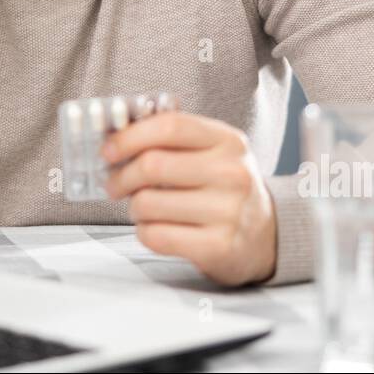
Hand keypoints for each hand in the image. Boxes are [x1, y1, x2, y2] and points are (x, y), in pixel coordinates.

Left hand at [103, 111, 277, 286]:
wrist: (266, 236)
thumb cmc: (225, 190)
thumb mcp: (213, 152)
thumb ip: (173, 138)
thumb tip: (117, 133)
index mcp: (228, 141)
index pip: (170, 126)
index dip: (129, 136)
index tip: (108, 150)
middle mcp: (232, 173)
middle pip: (152, 165)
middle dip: (121, 176)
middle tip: (114, 184)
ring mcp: (228, 211)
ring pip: (148, 203)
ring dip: (133, 206)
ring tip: (142, 207)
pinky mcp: (218, 246)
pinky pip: (156, 235)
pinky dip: (144, 232)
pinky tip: (155, 227)